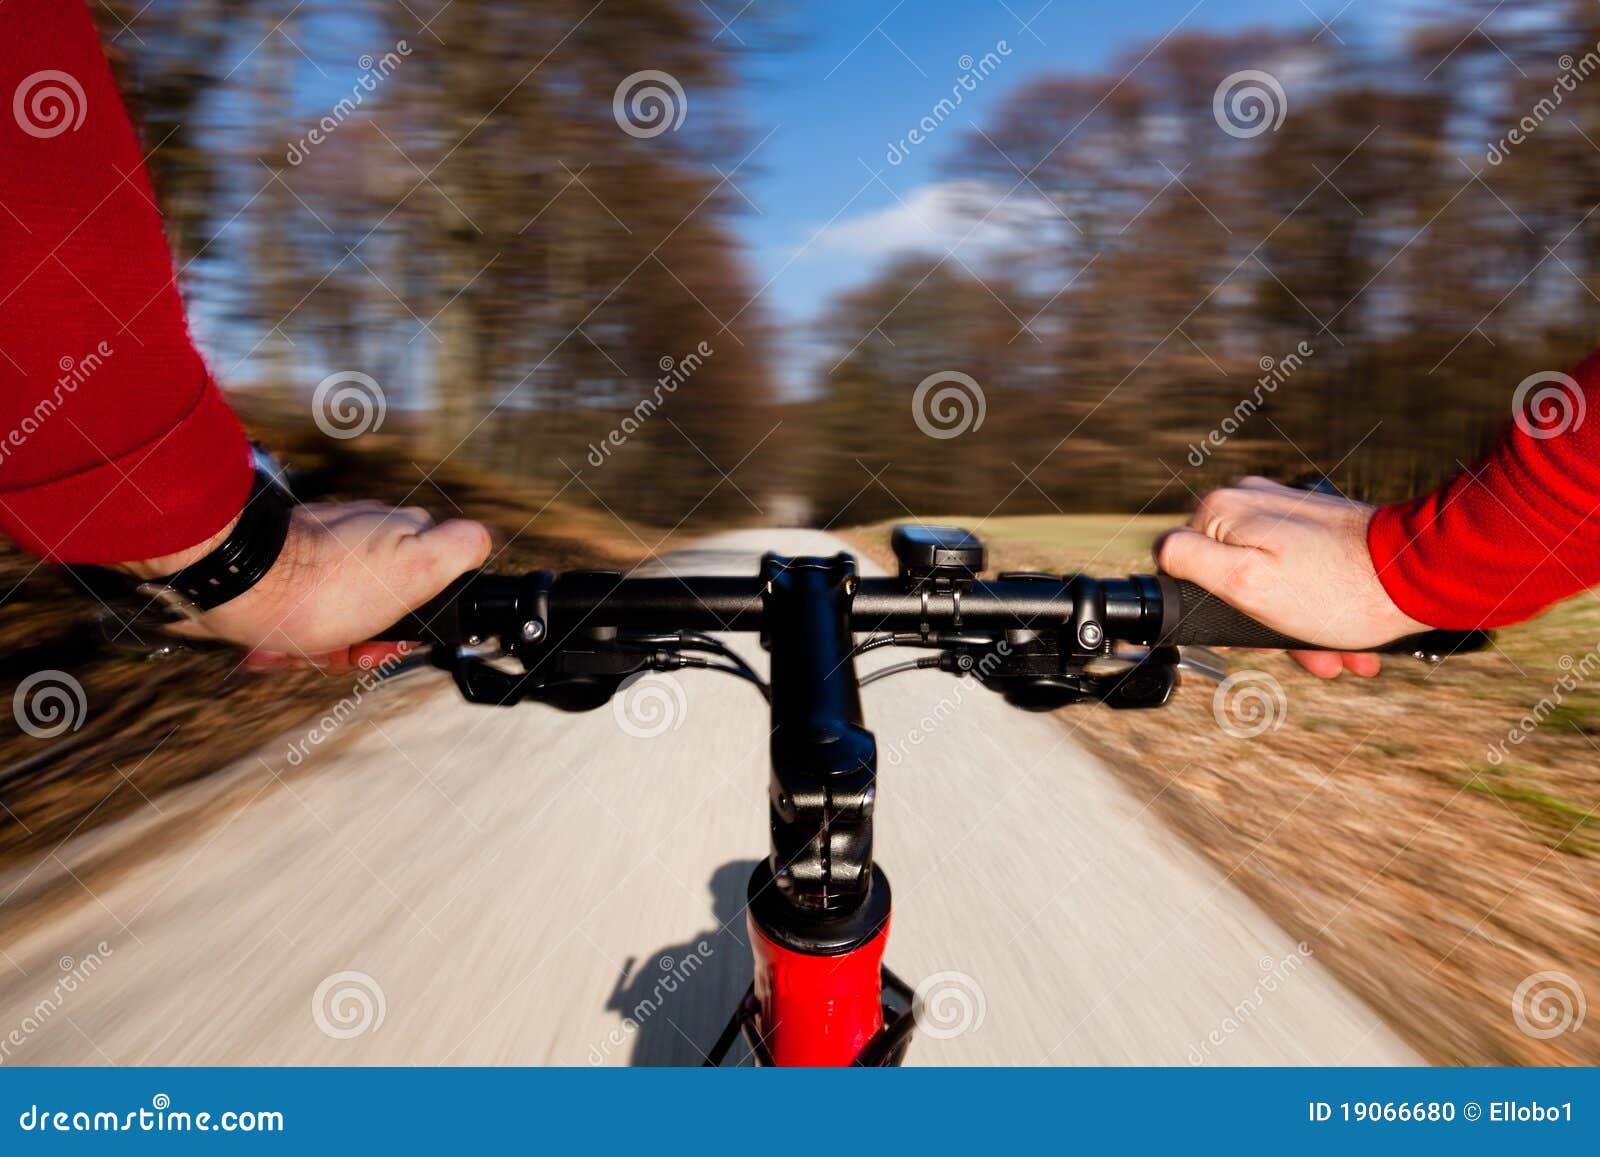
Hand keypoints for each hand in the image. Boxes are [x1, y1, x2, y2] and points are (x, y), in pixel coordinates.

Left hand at [118, 500, 491, 667]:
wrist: (235, 584)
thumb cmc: (325, 586)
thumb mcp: (418, 565)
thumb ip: (461, 548)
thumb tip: (482, 539)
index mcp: (401, 534)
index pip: (433, 581)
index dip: (420, 618)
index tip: (396, 636)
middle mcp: (364, 538)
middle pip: (385, 607)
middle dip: (368, 640)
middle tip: (348, 650)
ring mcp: (321, 554)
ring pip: (342, 619)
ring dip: (326, 647)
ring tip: (304, 650)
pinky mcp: (281, 572)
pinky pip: (300, 617)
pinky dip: (292, 638)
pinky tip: (278, 647)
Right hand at [1154, 477, 1428, 677]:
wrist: (1422, 574)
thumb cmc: (1336, 590)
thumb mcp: (1245, 582)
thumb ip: (1190, 561)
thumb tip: (1161, 552)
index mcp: (1223, 511)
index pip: (1182, 566)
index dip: (1211, 609)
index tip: (1250, 631)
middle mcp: (1251, 500)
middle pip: (1232, 577)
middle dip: (1264, 625)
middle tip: (1307, 658)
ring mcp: (1287, 511)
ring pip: (1271, 581)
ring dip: (1297, 626)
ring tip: (1336, 658)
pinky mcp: (1319, 524)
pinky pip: (1303, 574)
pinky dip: (1318, 608)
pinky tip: (1346, 641)